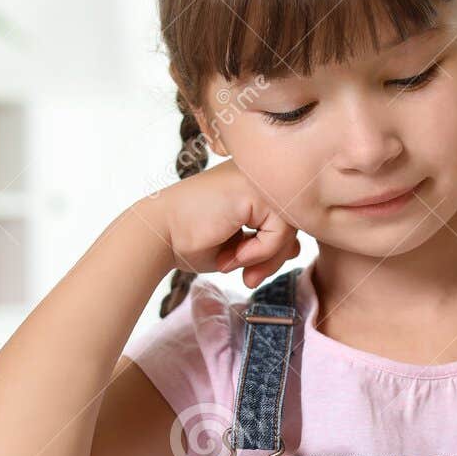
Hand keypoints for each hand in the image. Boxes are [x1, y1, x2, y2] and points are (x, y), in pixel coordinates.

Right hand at [152, 159, 302, 286]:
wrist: (159, 234)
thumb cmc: (190, 240)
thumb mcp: (238, 246)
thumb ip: (266, 244)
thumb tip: (298, 248)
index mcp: (251, 183)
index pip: (285, 218)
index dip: (275, 251)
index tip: (251, 272)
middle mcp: (257, 176)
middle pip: (293, 223)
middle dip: (274, 259)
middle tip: (249, 279)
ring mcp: (257, 179)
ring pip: (291, 228)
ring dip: (266, 258)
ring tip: (236, 266)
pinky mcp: (255, 190)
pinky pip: (280, 231)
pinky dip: (261, 252)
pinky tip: (234, 256)